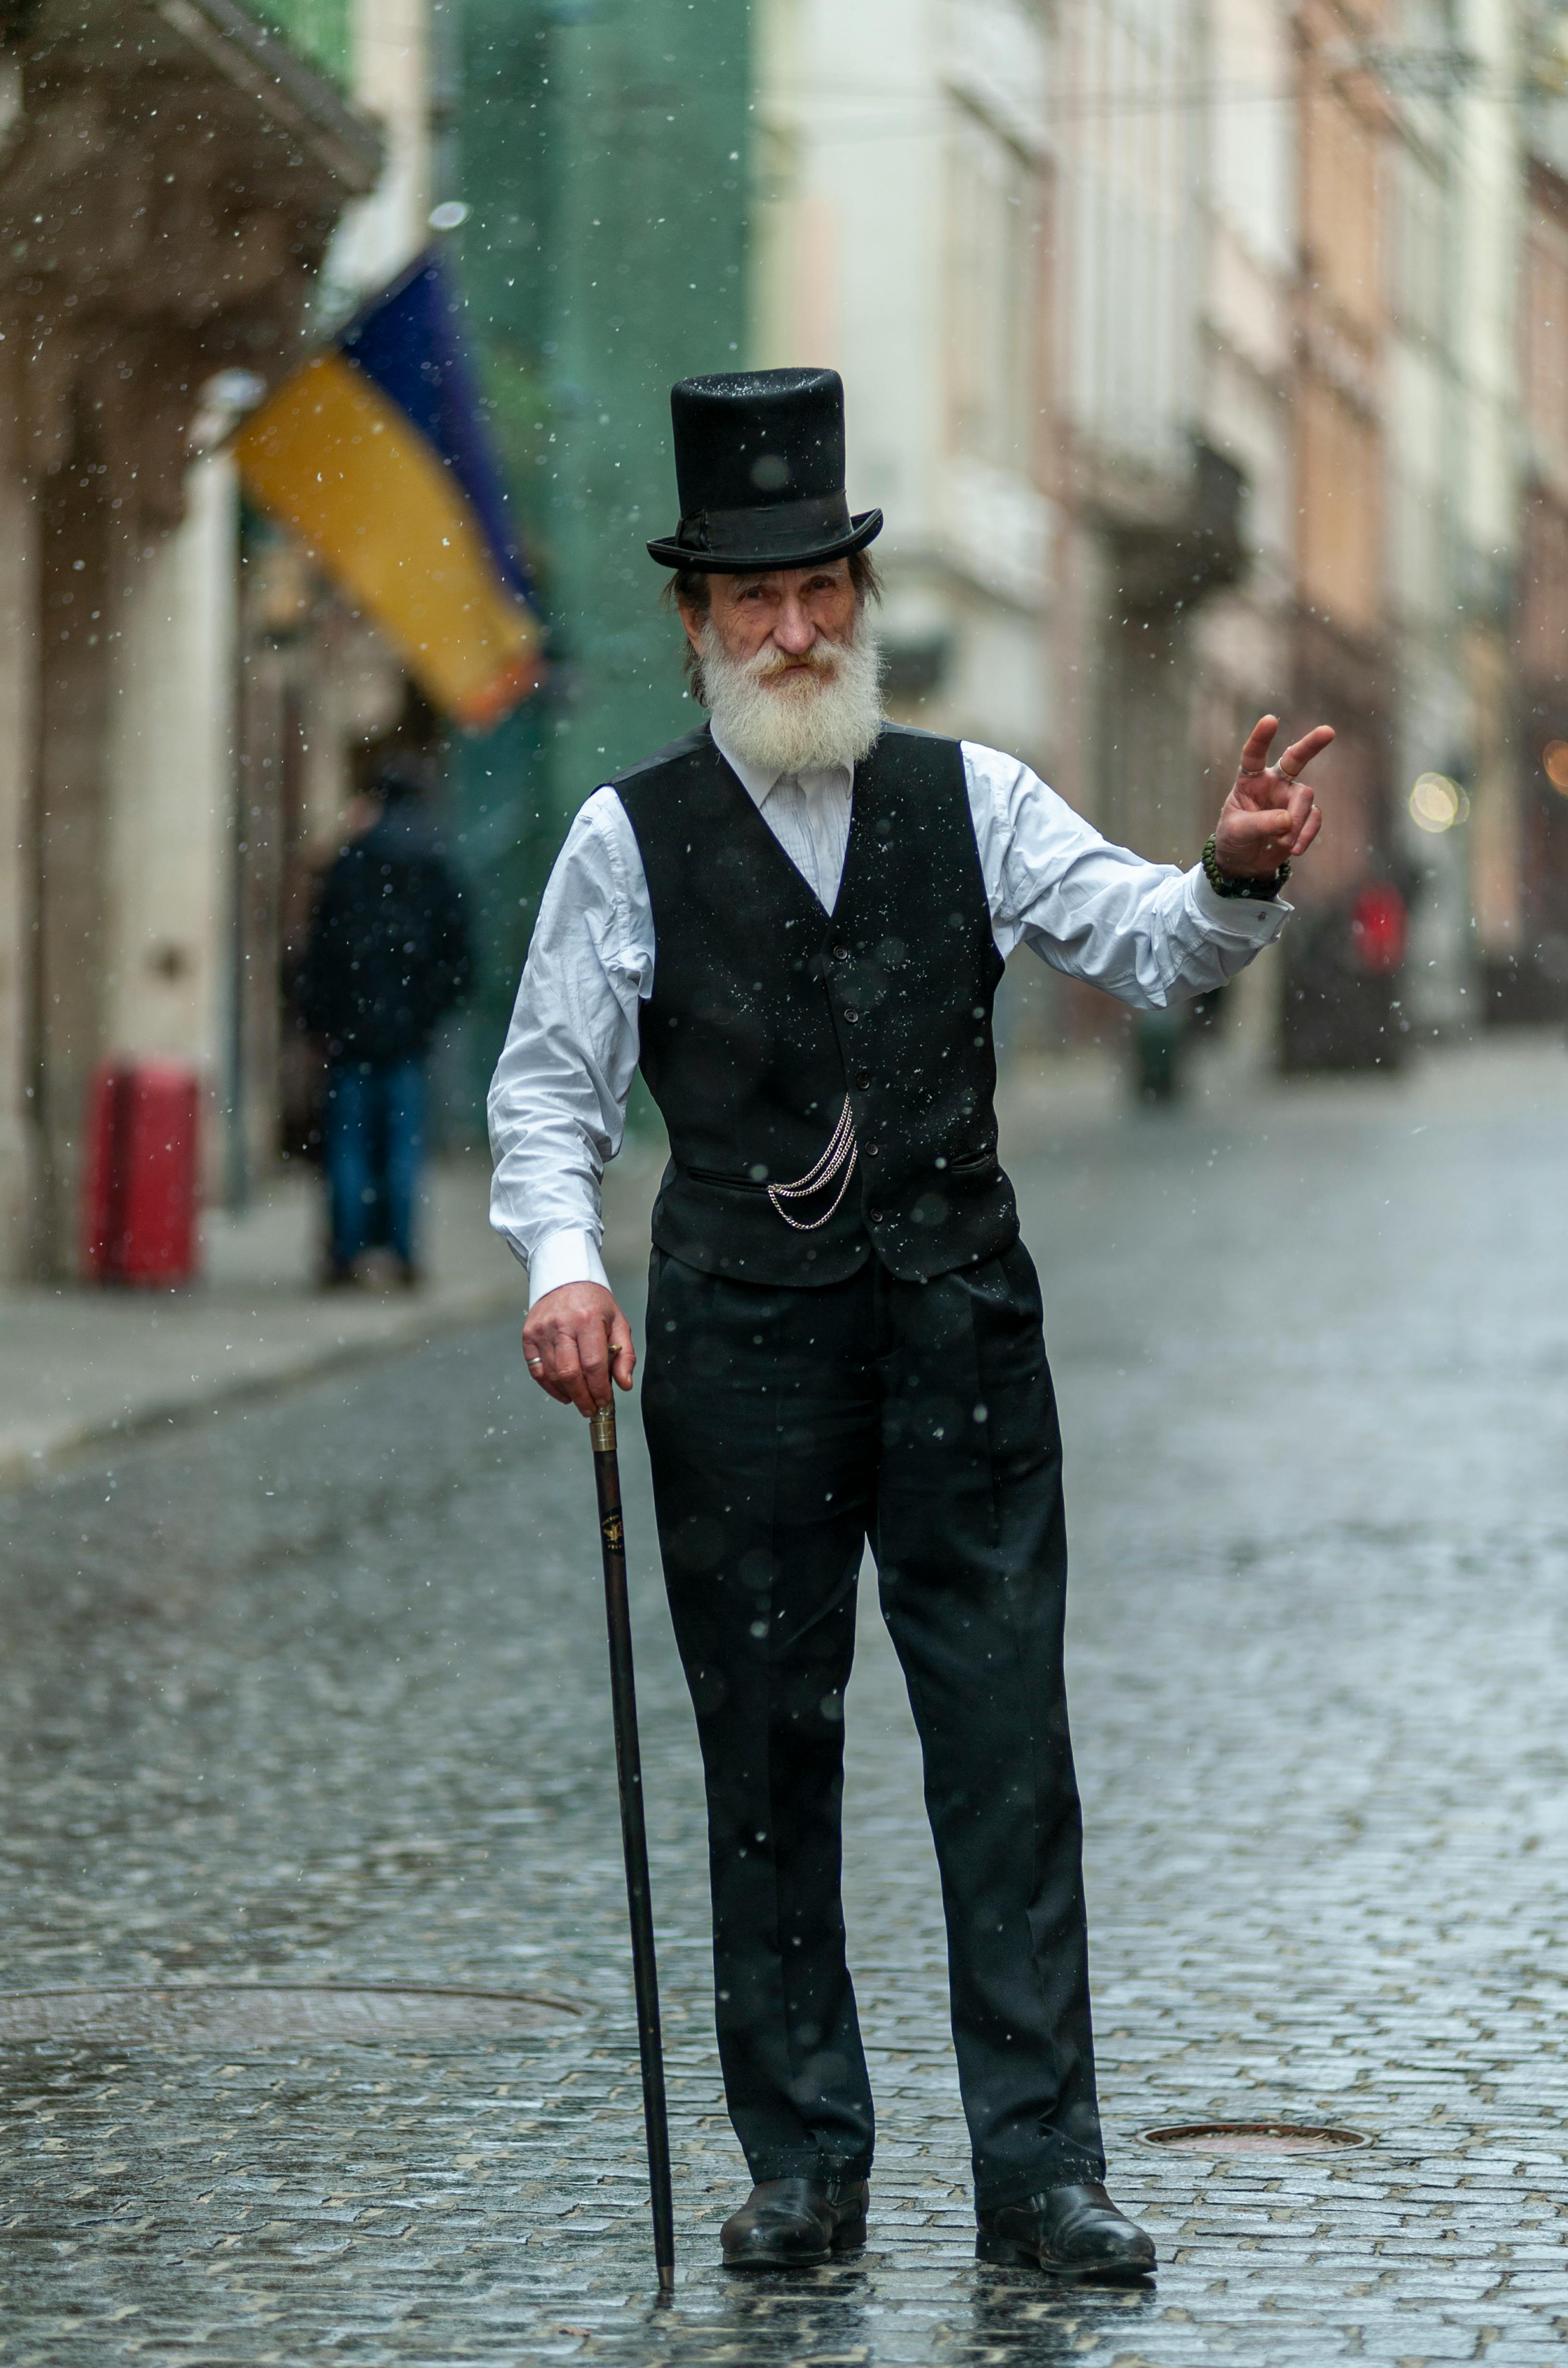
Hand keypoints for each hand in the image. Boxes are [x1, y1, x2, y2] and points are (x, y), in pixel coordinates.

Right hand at [522, 1283, 635, 1415]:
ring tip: (580, 1401)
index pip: (593, 1364)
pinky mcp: (528, 1335)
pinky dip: (549, 1387)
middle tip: (591, 1409)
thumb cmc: (594, 1302)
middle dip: (582, 1397)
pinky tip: (563, 1393)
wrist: (564, 1277)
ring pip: (552, 1374)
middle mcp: (562, 1325)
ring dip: (567, 1394)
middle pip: (570, 1373)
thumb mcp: (618, 1322)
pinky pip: (536, 1370)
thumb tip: (625, 1384)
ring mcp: (542, 1331)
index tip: (605, 1401)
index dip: (599, 1389)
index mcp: (588, 1320)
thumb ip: (625, 1354)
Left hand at [1213, 715, 1333, 878]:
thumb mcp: (1237, 832)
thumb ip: (1259, 824)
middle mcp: (1273, 783)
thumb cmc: (1234, 839)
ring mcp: (1290, 799)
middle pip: (1295, 759)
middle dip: (1311, 745)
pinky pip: (1314, 819)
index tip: (1269, 720)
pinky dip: (1306, 834)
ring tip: (1284, 844)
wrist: (1245, 863)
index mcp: (1250, 780)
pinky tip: (1294, 849)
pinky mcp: (1304, 817)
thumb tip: (1287, 820)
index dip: (1261, 738)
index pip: (1254, 755)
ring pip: (1305, 797)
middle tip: (1329, 731)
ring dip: (1297, 822)